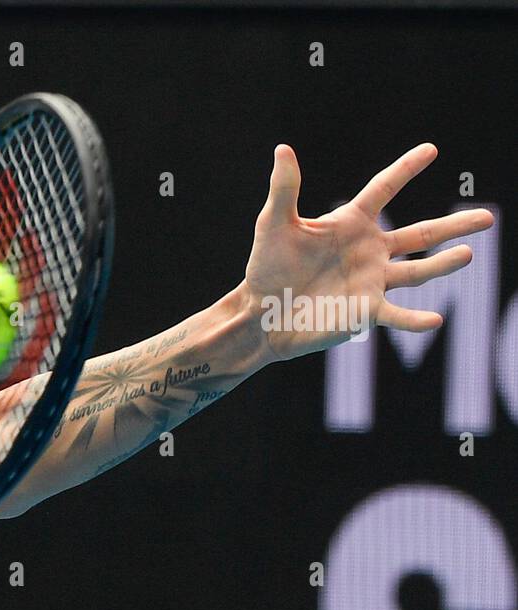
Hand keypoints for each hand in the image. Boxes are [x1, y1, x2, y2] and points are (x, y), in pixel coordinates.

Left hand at [241, 143, 492, 363]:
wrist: (261, 312)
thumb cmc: (267, 267)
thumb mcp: (274, 225)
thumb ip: (285, 189)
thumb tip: (282, 150)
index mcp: (351, 223)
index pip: (384, 189)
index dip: (405, 169)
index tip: (430, 149)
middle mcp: (370, 251)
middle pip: (421, 235)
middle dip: (454, 227)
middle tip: (488, 218)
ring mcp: (372, 282)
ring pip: (418, 272)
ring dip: (443, 265)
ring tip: (468, 254)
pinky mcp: (365, 312)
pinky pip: (397, 315)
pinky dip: (414, 319)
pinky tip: (435, 320)